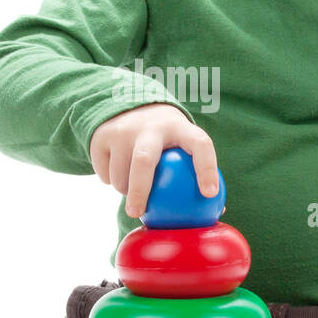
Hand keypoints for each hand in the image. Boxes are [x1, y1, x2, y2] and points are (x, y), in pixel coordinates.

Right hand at [89, 103, 219, 218]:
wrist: (129, 103)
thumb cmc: (167, 138)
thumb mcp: (182, 142)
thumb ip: (195, 171)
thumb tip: (216, 211)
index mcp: (179, 126)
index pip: (199, 144)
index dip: (207, 168)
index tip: (209, 194)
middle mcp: (150, 125)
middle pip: (143, 160)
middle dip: (140, 190)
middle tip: (138, 214)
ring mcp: (122, 129)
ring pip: (120, 173)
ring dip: (125, 190)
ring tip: (132, 194)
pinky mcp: (101, 135)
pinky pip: (104, 171)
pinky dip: (111, 180)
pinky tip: (117, 176)